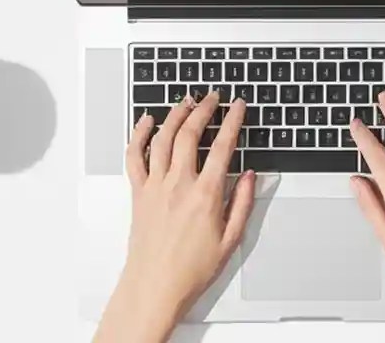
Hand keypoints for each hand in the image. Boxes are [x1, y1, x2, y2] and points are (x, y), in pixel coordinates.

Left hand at [94, 93, 255, 342]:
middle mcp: (178, 184)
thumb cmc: (191, 270)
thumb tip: (250, 176)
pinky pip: (135, 156)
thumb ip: (242, 203)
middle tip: (213, 97)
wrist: (155, 287)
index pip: (223, 146)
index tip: (238, 107)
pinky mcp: (138, 193)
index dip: (233, 121)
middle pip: (190, 133)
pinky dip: (139, 135)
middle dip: (204, 109)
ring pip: (163, 138)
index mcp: (205, 195)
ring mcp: (155, 186)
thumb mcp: (231, 239)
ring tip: (187, 101)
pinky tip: (147, 122)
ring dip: (176, 114)